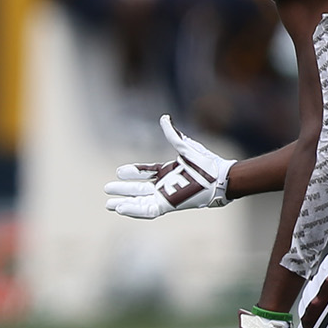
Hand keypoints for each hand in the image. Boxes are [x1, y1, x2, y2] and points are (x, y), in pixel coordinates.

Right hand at [105, 115, 233, 218]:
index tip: (119, 171)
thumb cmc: (207, 163)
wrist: (219, 179)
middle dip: (122, 190)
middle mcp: (165, 186)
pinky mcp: (168, 205)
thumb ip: (172, 134)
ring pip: (140, 202)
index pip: (145, 173)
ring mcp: (166, 196)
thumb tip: (164, 117)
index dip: (132, 172)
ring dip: (124, 203)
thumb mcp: (185, 147)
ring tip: (109, 205)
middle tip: (107, 189)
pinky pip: (147, 210)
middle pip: (138, 190)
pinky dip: (133, 210)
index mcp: (168, 172)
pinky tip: (120, 209)